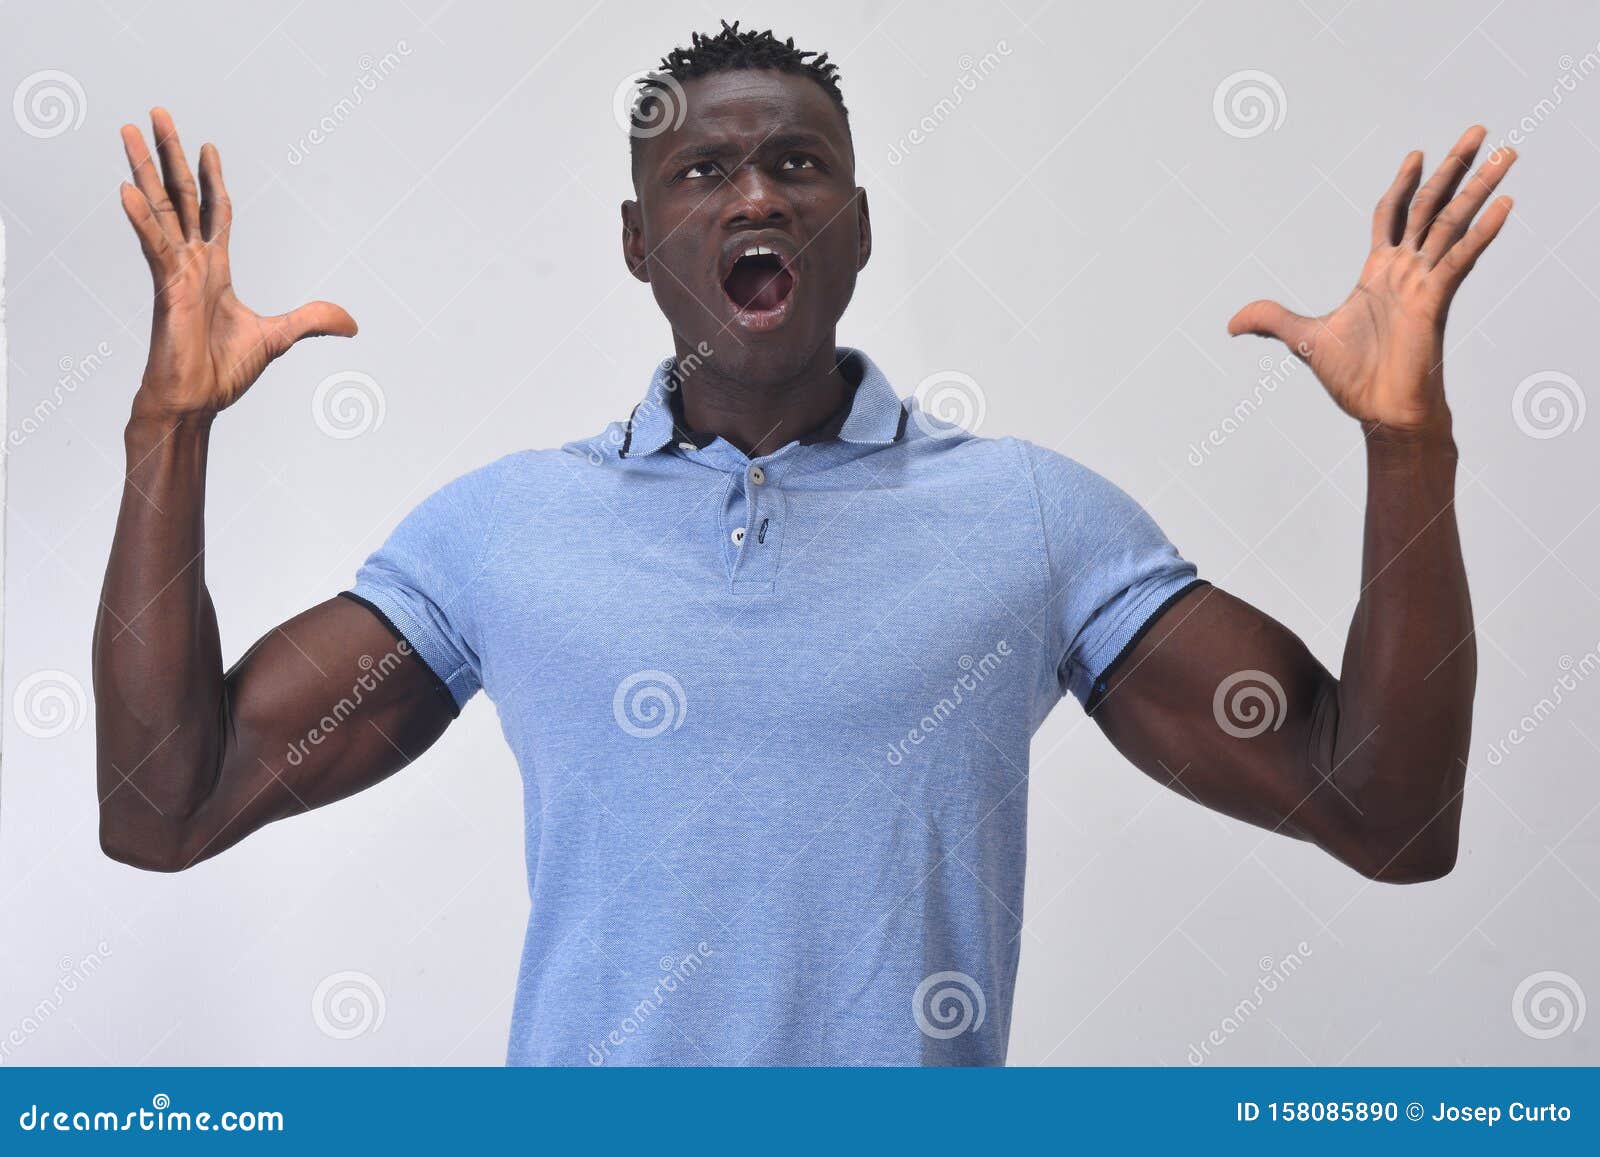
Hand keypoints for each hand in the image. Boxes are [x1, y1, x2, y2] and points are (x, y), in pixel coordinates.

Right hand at [119, 107, 356, 421]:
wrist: (197, 400)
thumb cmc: (223, 371)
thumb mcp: (280, 338)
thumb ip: (312, 321)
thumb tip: (353, 324)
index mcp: (214, 269)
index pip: (212, 211)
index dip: (211, 178)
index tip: (208, 147)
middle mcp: (190, 262)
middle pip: (180, 196)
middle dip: (170, 155)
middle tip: (159, 113)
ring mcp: (174, 271)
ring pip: (159, 208)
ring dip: (145, 168)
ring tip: (130, 130)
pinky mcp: (165, 287)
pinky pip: (152, 245)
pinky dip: (141, 218)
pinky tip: (128, 188)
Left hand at [1227, 125, 1515, 440]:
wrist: (1381, 414)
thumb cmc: (1354, 380)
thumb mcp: (1302, 340)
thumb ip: (1271, 321)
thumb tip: (1231, 323)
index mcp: (1379, 273)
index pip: (1393, 214)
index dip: (1403, 184)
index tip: (1416, 154)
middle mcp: (1407, 270)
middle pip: (1432, 205)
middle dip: (1453, 167)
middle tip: (1477, 129)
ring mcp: (1426, 282)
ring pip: (1454, 222)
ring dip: (1480, 186)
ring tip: (1507, 151)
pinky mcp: (1437, 301)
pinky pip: (1463, 258)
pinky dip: (1482, 232)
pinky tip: (1504, 204)